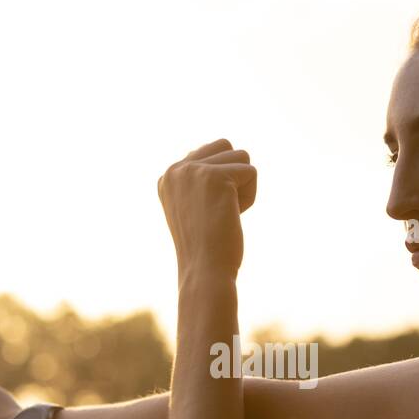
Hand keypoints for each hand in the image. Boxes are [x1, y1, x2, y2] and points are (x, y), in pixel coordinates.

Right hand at [158, 138, 256, 279]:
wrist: (204, 272)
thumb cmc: (206, 248)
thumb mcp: (195, 208)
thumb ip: (201, 180)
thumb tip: (224, 149)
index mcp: (167, 177)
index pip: (209, 153)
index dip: (221, 183)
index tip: (208, 211)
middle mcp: (176, 169)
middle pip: (225, 146)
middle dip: (234, 175)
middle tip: (220, 208)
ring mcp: (193, 171)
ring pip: (241, 157)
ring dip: (243, 187)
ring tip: (225, 213)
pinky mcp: (215, 177)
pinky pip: (251, 172)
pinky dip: (250, 197)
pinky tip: (233, 216)